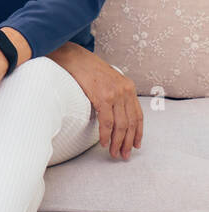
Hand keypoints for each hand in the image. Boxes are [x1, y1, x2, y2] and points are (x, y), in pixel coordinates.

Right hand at [50, 42, 141, 159]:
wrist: (73, 56)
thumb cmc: (86, 68)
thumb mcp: (107, 79)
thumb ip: (114, 94)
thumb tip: (114, 113)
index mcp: (128, 87)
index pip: (138, 115)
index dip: (138, 133)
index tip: (136, 145)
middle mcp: (125, 91)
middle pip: (130, 123)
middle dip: (128, 142)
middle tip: (124, 155)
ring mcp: (114, 94)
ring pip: (121, 125)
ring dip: (118, 142)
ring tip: (115, 153)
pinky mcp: (102, 97)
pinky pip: (107, 122)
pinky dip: (106, 135)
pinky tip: (104, 143)